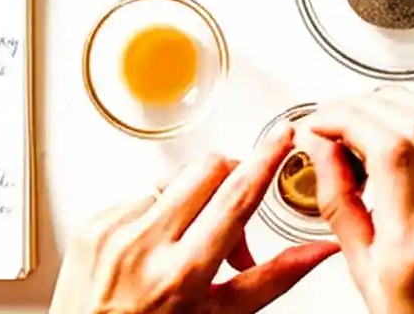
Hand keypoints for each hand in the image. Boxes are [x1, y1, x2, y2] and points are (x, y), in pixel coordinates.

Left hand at [50, 123, 338, 313]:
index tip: (283, 136)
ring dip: (192, 201)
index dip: (265, 161)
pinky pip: (141, 193)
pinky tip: (153, 247)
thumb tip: (320, 249)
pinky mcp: (93, 222)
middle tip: (233, 215)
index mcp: (182, 273)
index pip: (235, 198)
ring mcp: (113, 229)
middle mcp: (143, 245)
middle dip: (231, 178)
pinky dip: (157, 213)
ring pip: (175, 179)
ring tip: (187, 244)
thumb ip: (275, 277)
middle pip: (207, 170)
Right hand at [297, 88, 413, 313]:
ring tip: (360, 116)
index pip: (389, 152)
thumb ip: (340, 205)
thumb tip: (321, 151)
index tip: (320, 123)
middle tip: (332, 116)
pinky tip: (397, 126)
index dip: (348, 120)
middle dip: (364, 106)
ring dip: (393, 104)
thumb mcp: (362, 273)